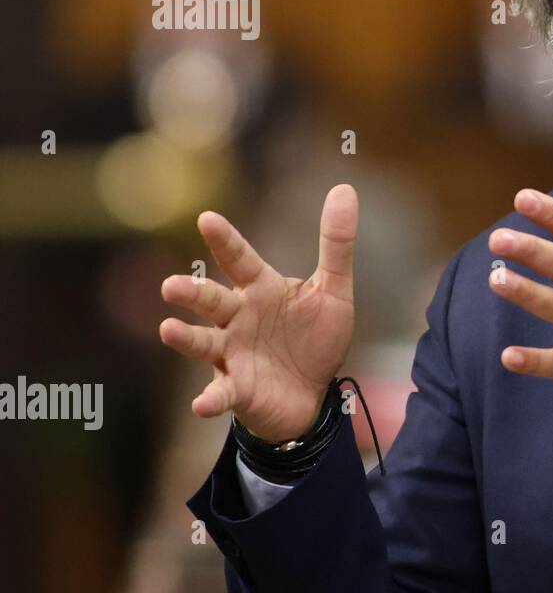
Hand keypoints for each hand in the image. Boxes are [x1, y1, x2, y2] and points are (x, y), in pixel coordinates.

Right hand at [158, 184, 357, 442]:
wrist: (313, 394)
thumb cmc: (315, 338)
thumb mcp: (333, 289)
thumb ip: (336, 244)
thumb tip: (345, 189)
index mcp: (261, 289)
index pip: (240, 260)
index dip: (224, 241)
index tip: (207, 218)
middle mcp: (238, 318)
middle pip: (211, 300)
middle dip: (191, 292)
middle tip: (171, 285)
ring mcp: (232, 354)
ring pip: (203, 342)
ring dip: (185, 337)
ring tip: (168, 329)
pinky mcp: (236, 388)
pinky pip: (220, 392)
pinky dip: (211, 398)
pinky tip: (203, 403)